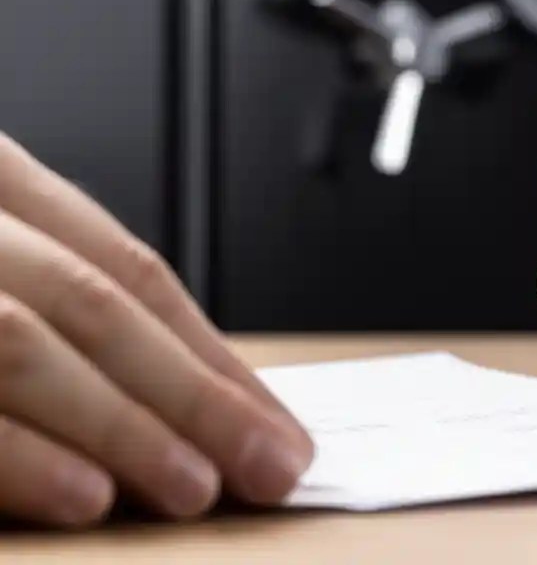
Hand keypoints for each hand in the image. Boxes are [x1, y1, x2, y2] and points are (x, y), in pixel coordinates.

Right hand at [0, 133, 312, 526]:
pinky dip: (23, 457)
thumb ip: (66, 299)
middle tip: (269, 468)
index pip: (131, 272)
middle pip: (97, 306)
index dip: (212, 355)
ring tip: (196, 490)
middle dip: (194, 396)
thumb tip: (202, 394)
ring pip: (27, 347)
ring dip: (124, 427)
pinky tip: (87, 498)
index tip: (278, 425)